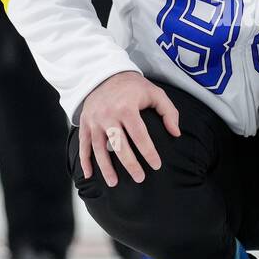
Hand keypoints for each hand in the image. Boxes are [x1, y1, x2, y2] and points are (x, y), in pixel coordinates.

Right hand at [78, 71, 179, 187]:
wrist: (105, 74)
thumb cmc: (134, 87)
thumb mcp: (155, 93)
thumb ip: (169, 112)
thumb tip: (176, 133)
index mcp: (127, 107)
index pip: (140, 136)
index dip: (148, 152)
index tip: (156, 165)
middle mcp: (108, 115)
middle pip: (119, 146)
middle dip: (130, 164)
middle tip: (139, 178)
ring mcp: (94, 120)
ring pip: (98, 149)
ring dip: (105, 168)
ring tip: (114, 183)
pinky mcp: (85, 123)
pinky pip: (83, 144)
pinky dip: (84, 161)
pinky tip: (89, 175)